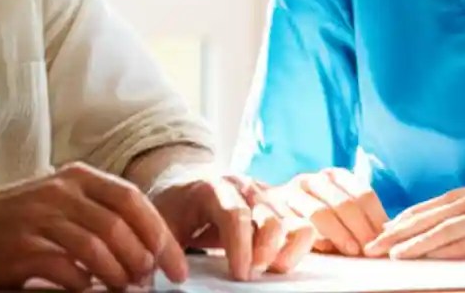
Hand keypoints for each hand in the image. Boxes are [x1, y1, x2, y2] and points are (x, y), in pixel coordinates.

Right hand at [0, 162, 185, 290]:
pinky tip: (89, 290)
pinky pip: (68, 270)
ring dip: (118, 275)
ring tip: (125, 288)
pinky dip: (86, 285)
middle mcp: (61, 192)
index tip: (177, 264)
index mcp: (78, 177)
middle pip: (119, 225)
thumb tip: (150, 251)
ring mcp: (40, 219)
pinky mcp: (23, 249)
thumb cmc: (21, 218)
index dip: (160, 234)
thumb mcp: (62, 200)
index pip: (133, 200)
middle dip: (143, 258)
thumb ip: (102, 215)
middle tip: (150, 280)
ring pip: (98, 248)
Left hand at [152, 173, 316, 279]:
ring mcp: (265, 194)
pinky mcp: (278, 206)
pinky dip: (298, 246)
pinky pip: (302, 225)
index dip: (240, 247)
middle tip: (249, 276)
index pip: (234, 214)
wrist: (183, 184)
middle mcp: (244, 187)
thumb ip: (166, 249)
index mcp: (212, 187)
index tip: (240, 275)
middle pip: (270, 218)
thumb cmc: (174, 208)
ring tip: (268, 271)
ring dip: (286, 251)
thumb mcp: (162, 225)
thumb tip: (172, 279)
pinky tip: (280, 264)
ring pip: (293, 221)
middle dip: (265, 253)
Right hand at [272, 168, 388, 256]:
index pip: (363, 194)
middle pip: (344, 203)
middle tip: (370, 250)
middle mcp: (313, 179)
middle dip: (360, 229)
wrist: (268, 210)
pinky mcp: (274, 208)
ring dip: (340, 234)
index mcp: (334, 176)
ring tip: (352, 250)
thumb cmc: (315, 214)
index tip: (384, 239)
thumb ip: (359, 217)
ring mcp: (292, 192)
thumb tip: (387, 233)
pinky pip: (297, 222)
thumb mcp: (339, 208)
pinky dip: (313, 236)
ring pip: (321, 212)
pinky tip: (325, 247)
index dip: (376, 219)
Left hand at [363, 187, 464, 259]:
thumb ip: (459, 219)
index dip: (395, 224)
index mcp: (464, 196)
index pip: (421, 210)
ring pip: (444, 230)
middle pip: (426, 218)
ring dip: (415, 243)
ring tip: (391, 254)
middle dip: (395, 234)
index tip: (371, 237)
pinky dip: (447, 250)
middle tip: (369, 248)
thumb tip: (426, 235)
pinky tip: (430, 257)